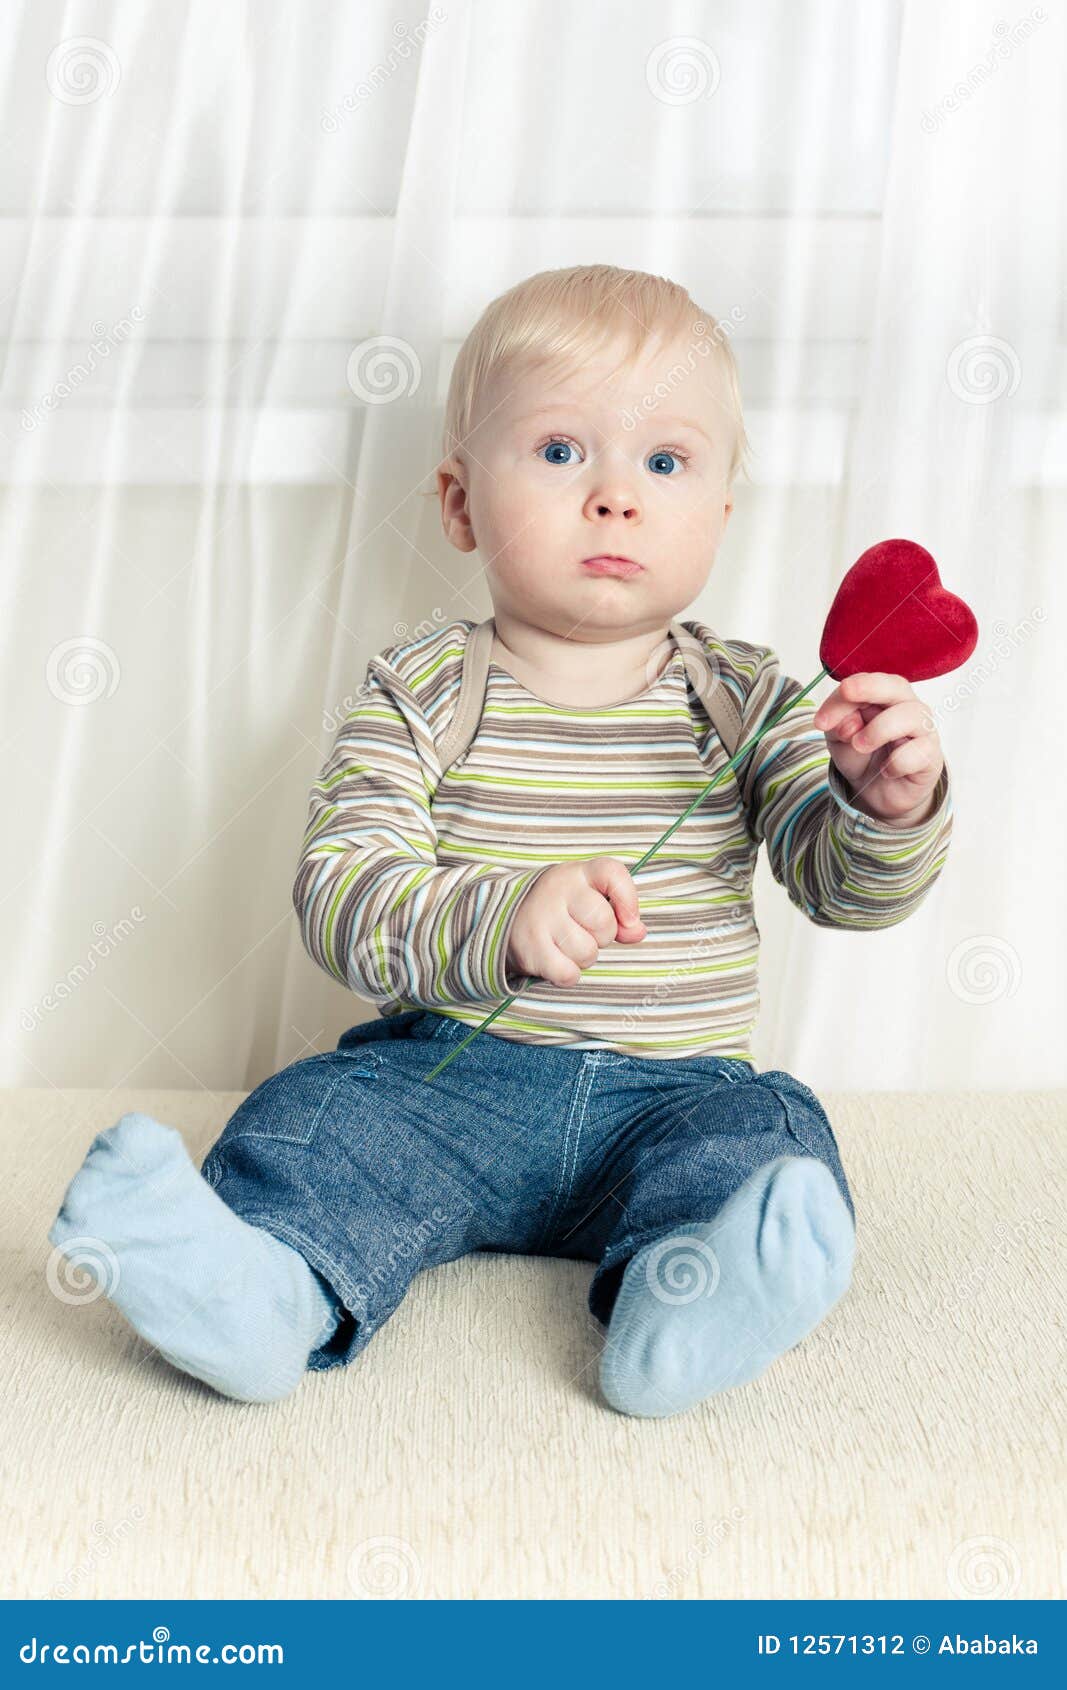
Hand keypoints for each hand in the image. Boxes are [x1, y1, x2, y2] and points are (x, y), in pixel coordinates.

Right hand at [506, 856, 646, 988]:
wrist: (504, 919)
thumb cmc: (560, 909)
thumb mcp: (588, 900)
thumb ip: (620, 913)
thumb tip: (637, 932)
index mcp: (577, 873)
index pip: (612, 873)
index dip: (628, 899)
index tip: (628, 919)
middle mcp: (557, 889)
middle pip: (605, 923)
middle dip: (602, 937)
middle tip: (583, 931)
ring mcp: (541, 918)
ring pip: (588, 952)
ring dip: (583, 957)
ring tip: (565, 945)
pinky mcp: (531, 948)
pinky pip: (569, 974)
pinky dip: (567, 974)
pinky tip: (555, 959)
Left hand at [812, 672, 944, 827]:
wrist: (880, 793)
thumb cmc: (863, 757)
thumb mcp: (840, 740)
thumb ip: (839, 726)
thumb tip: (847, 722)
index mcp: (882, 696)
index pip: (865, 683)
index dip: (843, 696)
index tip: (821, 721)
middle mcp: (906, 706)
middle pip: (896, 686)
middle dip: (869, 687)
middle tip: (847, 692)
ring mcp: (923, 730)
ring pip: (910, 716)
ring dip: (879, 729)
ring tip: (860, 746)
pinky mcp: (931, 756)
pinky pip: (917, 753)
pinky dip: (896, 763)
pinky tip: (887, 771)